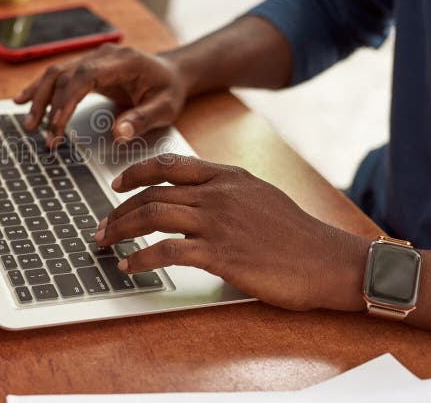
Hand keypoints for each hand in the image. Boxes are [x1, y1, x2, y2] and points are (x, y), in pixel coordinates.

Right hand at [13, 44, 188, 145]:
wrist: (171, 73)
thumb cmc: (168, 90)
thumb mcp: (164, 109)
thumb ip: (142, 120)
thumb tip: (118, 134)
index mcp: (123, 61)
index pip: (86, 76)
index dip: (68, 100)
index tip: (58, 125)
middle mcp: (103, 55)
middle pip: (65, 75)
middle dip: (49, 107)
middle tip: (44, 137)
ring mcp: (92, 58)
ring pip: (56, 73)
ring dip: (39, 99)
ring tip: (29, 125)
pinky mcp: (85, 67)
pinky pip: (58, 75)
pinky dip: (39, 88)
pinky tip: (21, 100)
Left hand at [95, 154, 369, 311]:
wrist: (328, 260)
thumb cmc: (296, 234)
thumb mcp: (260, 195)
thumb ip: (225, 191)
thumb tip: (194, 196)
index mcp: (226, 177)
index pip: (168, 165)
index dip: (136, 172)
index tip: (117, 183)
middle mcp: (217, 194)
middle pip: (152, 194)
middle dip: (119, 209)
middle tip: (102, 225)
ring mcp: (217, 222)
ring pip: (152, 216)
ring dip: (121, 230)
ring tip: (105, 242)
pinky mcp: (220, 254)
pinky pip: (166, 251)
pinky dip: (140, 258)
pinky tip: (129, 266)